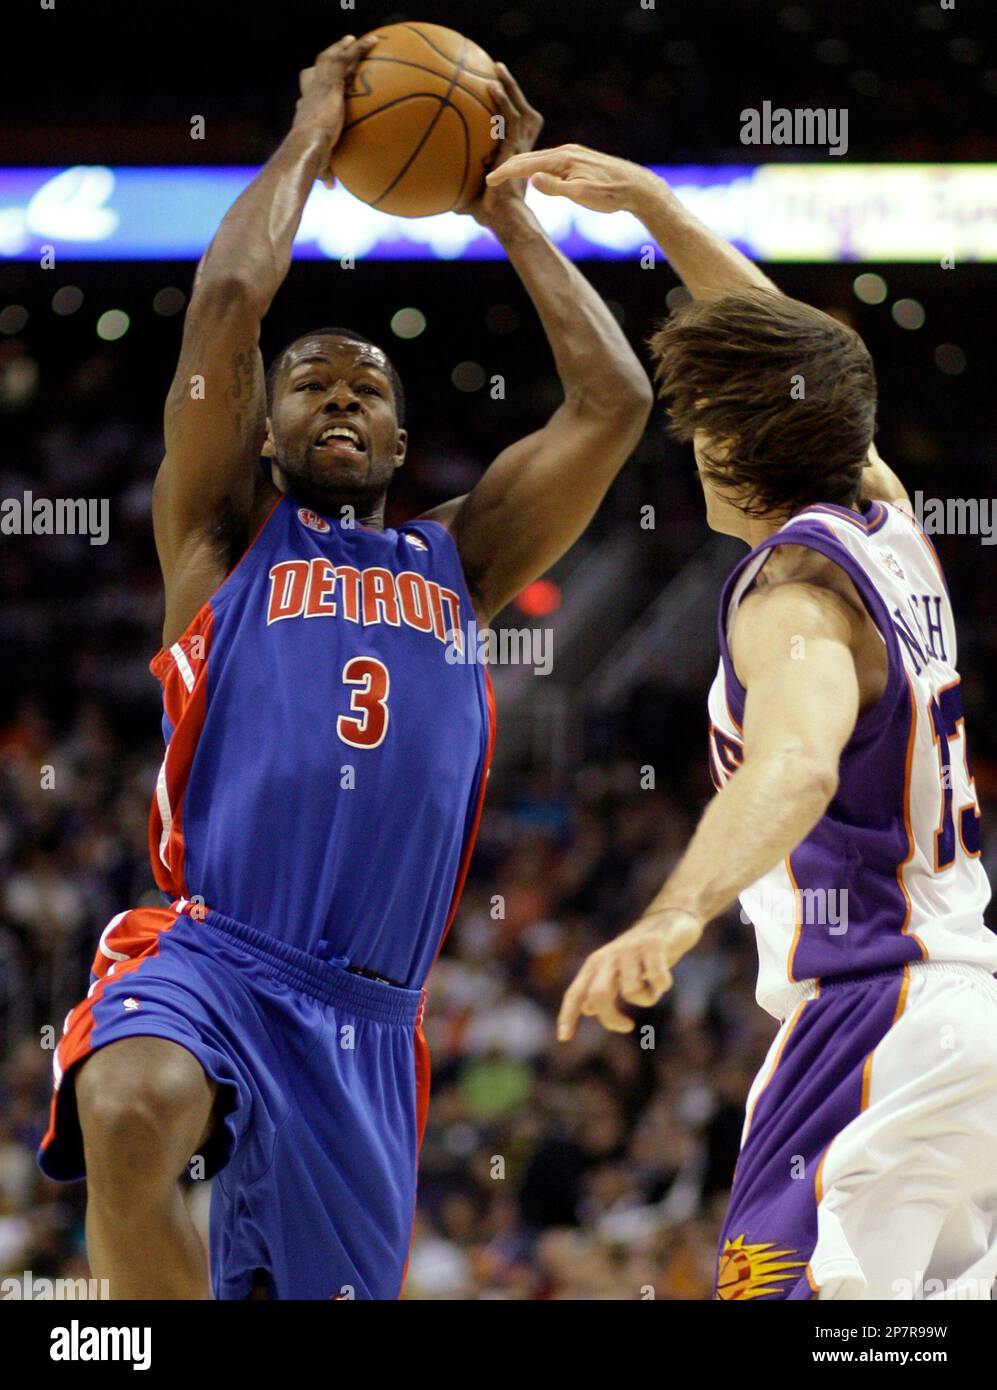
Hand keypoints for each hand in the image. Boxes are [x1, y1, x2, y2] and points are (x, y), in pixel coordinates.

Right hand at [293, 34, 380, 182]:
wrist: (308, 144)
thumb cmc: (311, 158)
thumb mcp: (320, 165)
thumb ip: (327, 172)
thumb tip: (331, 187)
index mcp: (307, 110)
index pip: (309, 95)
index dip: (313, 90)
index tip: (321, 89)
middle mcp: (311, 92)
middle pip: (316, 71)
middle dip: (325, 61)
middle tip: (336, 55)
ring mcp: (321, 84)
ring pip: (330, 58)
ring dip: (341, 47)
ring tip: (352, 40)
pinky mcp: (330, 80)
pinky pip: (347, 58)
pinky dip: (359, 48)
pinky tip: (374, 42)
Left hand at [465, 62, 543, 227]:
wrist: (504, 219)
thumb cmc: (486, 212)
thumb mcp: (465, 191)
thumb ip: (452, 180)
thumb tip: (426, 182)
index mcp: (514, 155)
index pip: (517, 128)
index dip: (510, 109)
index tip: (495, 93)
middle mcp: (520, 148)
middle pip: (522, 111)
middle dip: (513, 90)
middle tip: (496, 71)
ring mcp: (520, 147)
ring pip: (519, 108)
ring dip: (510, 87)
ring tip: (496, 68)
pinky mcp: (516, 150)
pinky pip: (510, 119)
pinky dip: (502, 102)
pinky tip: (490, 87)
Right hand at [486, 143, 652, 214]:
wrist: (636, 186)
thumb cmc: (610, 195)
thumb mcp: (582, 195)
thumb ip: (556, 187)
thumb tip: (531, 179)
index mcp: (562, 159)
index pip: (525, 166)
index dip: (505, 174)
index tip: (488, 182)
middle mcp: (565, 152)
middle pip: (529, 158)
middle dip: (507, 167)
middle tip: (488, 178)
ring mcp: (572, 154)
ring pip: (539, 159)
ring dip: (520, 165)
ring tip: (504, 173)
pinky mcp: (578, 160)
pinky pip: (549, 162)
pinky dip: (535, 167)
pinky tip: (533, 173)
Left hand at [556, 907, 703, 1039]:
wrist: (669, 921)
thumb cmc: (641, 954)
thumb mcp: (618, 972)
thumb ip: (601, 988)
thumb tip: (586, 1009)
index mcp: (596, 964)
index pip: (576, 992)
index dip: (568, 1014)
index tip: (564, 1038)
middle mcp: (609, 956)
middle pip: (598, 995)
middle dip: (611, 1018)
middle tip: (626, 1026)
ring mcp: (630, 949)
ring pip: (632, 992)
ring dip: (647, 997)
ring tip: (654, 986)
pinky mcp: (653, 944)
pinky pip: (657, 980)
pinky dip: (663, 985)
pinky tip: (665, 979)